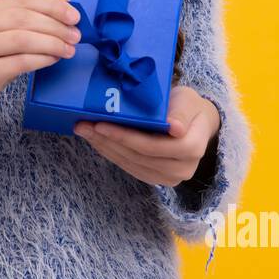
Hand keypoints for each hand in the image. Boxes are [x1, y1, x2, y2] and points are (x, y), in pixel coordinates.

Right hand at [0, 0, 82, 129]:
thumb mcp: (5, 32)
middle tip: (75, 36)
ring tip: (68, 49)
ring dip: (51, 43)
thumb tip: (65, 1)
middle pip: (22, 18)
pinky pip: (19, 62)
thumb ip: (30, 14)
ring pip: (21, 39)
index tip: (74, 15)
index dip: (51, 5)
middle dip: (54, 26)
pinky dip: (41, 59)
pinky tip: (53, 60)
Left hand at [73, 86, 220, 187]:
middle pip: (138, 157)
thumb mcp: (188, 100)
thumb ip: (181, 113)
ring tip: (84, 131)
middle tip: (83, 126)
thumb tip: (175, 129)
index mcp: (193, 148)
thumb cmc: (189, 106)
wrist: (196, 122)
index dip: (126, 137)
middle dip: (108, 141)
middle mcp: (182, 169)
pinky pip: (130, 168)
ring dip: (105, 148)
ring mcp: (169, 177)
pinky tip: (96, 141)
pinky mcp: (156, 178)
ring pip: (131, 164)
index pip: (153, 146)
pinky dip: (111, 153)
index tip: (101, 124)